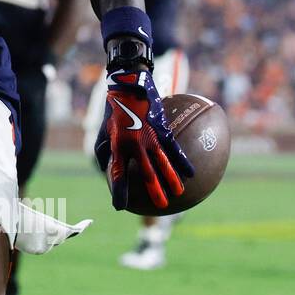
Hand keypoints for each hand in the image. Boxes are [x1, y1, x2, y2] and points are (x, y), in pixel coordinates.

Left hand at [94, 63, 194, 210]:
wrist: (129, 86)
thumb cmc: (114, 110)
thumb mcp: (102, 131)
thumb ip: (104, 151)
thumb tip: (106, 169)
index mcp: (118, 146)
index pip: (118, 174)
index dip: (119, 191)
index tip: (120, 206)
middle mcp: (134, 145)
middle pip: (145, 174)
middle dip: (153, 192)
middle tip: (160, 207)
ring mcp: (150, 138)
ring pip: (163, 164)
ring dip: (171, 180)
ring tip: (179, 194)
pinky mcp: (162, 130)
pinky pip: (174, 150)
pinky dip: (183, 162)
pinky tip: (191, 173)